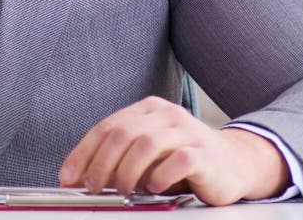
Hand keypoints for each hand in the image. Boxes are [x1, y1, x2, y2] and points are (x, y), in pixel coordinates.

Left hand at [58, 97, 289, 205]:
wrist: (235, 164)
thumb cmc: (184, 161)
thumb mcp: (149, 155)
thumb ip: (121, 159)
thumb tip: (81, 179)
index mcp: (148, 110)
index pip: (107, 126)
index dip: (83, 152)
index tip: (68, 177)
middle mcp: (166, 115)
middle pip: (123, 134)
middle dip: (101, 164)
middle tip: (92, 188)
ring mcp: (187, 131)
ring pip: (147, 144)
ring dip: (128, 171)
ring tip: (123, 192)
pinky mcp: (204, 153)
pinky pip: (178, 160)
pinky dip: (160, 176)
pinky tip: (154, 188)